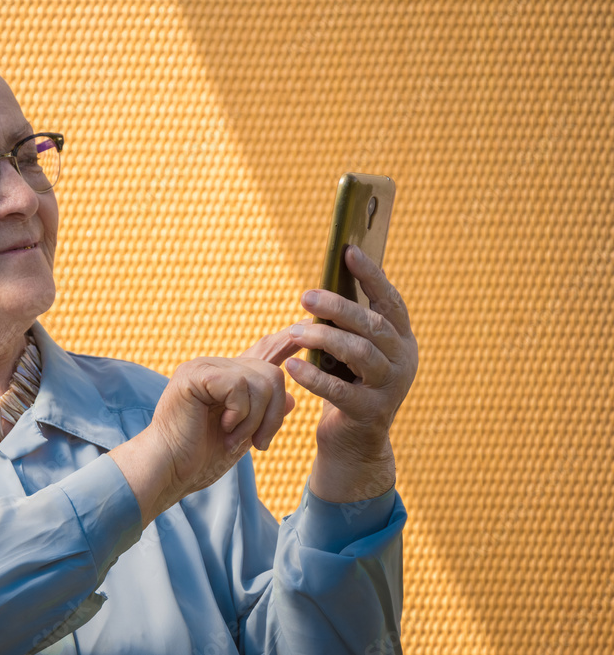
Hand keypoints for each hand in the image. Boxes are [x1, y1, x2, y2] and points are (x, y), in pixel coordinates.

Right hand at [109, 332, 298, 525]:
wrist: (170, 469)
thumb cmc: (199, 457)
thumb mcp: (242, 435)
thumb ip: (263, 415)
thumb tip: (293, 399)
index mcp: (224, 378)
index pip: (260, 353)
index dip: (283, 343)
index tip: (303, 329)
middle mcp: (214, 366)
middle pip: (272, 374)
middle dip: (273, 414)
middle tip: (259, 443)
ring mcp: (203, 366)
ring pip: (260, 381)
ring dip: (254, 419)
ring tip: (232, 438)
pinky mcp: (195, 374)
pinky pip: (239, 386)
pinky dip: (238, 413)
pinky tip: (222, 426)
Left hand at [284, 244, 418, 501]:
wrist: (352, 445)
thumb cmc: (346, 386)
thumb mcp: (349, 354)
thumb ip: (346, 326)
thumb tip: (321, 288)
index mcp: (400, 340)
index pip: (390, 301)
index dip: (371, 275)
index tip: (348, 251)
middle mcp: (403, 361)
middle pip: (372, 326)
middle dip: (338, 307)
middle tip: (305, 295)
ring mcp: (390, 388)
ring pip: (359, 354)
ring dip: (322, 339)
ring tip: (293, 332)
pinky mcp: (370, 414)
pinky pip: (340, 391)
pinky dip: (314, 377)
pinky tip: (293, 367)